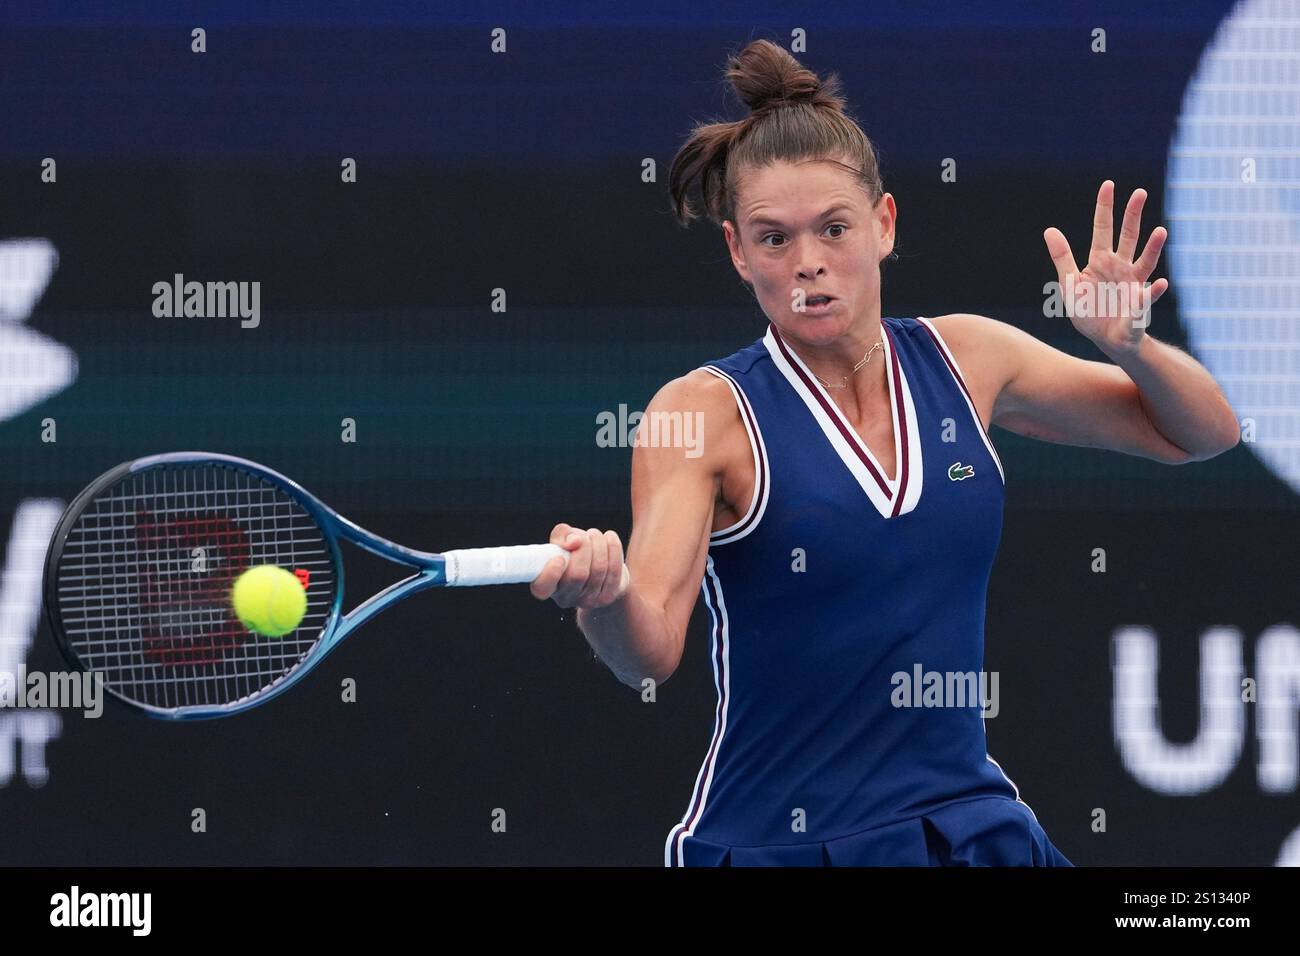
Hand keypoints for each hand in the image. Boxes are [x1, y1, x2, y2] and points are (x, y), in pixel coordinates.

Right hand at [529, 522, 629, 608]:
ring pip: (598, 569)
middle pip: (577, 574)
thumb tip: (573, 542)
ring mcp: (588, 600)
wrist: (599, 569)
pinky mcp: (608, 596)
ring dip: (598, 544)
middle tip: (584, 537)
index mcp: (548, 585)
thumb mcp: (562, 540)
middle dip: (584, 548)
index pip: (542, 588)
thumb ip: (561, 535)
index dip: (550, 574)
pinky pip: (615, 569)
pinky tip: (609, 537)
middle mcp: (566, 597)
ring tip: (595, 535)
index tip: (559, 558)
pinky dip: (613, 547)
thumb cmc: (574, 553)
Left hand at [1043, 180, 1169, 354]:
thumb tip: (1049, 230)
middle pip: (1128, 236)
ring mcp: (1133, 283)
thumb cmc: (1088, 311)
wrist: (1106, 339)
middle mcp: (1120, 266)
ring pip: (1146, 260)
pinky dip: (1152, 292)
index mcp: (1100, 260)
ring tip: (1161, 231)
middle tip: (1140, 192)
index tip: (1108, 185)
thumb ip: (1062, 258)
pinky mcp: (1140, 304)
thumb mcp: (1069, 285)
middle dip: (1133, 215)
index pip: (1103, 228)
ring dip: (1154, 247)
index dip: (1105, 208)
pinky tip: (1159, 284)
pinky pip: (1147, 297)